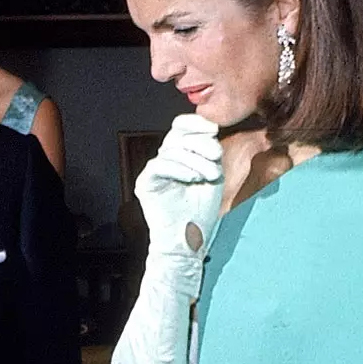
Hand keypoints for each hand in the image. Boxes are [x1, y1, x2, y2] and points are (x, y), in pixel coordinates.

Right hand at [134, 115, 225, 263]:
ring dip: (195, 160)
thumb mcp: (214, 174)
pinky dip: (179, 169)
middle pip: (177, 134)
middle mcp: (165, 159)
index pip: (182, 125)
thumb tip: (211, 126)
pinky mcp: (145, 184)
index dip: (196, 122)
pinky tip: (193, 178)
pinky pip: (159, 166)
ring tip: (209, 176)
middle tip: (217, 157)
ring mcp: (154, 171)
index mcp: (181, 154)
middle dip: (201, 142)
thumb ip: (210, 151)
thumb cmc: (201, 211)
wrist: (188, 241)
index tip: (214, 129)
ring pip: (171, 150)